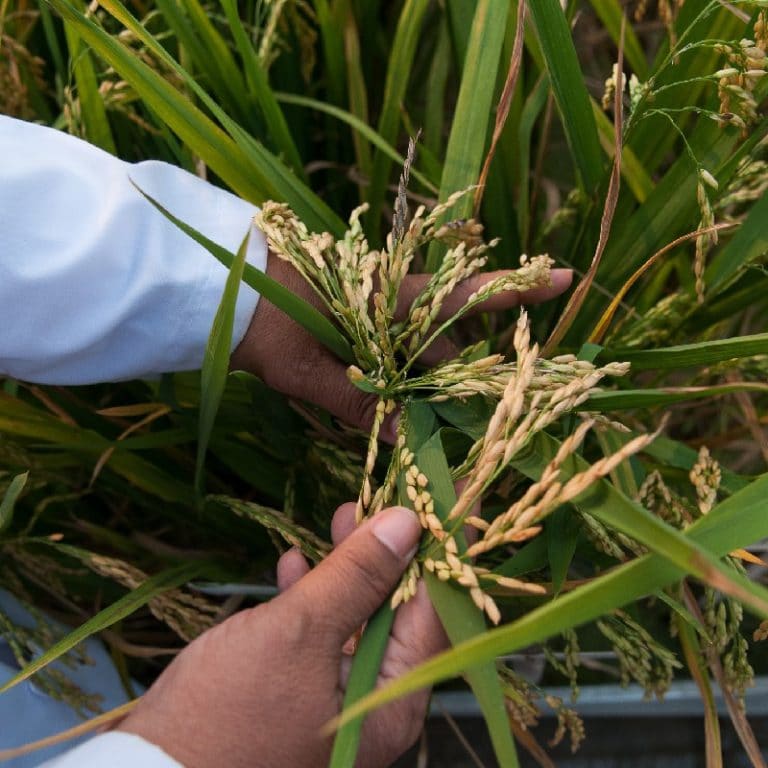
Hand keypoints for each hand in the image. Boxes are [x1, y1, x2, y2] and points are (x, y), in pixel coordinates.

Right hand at [116, 504, 442, 767]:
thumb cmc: (227, 715)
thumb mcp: (297, 632)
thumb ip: (356, 576)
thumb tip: (408, 523)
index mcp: (393, 698)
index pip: (436, 608)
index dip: (440, 547)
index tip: (438, 494)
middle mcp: (377, 702)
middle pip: (401, 608)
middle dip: (390, 549)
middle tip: (383, 497)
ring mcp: (338, 698)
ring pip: (360, 615)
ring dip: (351, 566)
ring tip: (341, 514)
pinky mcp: (301, 693)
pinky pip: (322, 635)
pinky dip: (314, 596)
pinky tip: (297, 564)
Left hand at [231, 251, 571, 439]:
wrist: (210, 289)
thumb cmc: (260, 322)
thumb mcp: (306, 370)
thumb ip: (356, 403)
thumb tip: (405, 438)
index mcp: (387, 297)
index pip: (464, 292)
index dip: (517, 289)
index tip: (565, 277)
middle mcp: (385, 295)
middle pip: (445, 330)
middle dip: (461, 368)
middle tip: (470, 412)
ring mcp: (367, 302)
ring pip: (418, 339)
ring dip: (426, 374)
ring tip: (429, 415)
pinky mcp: (348, 312)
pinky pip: (389, 341)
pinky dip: (397, 368)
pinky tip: (392, 396)